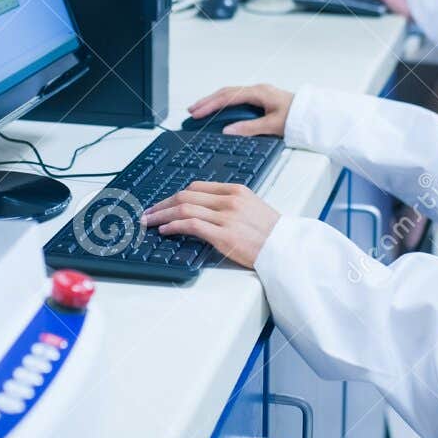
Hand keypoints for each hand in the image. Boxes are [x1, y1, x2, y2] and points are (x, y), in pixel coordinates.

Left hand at [142, 182, 280, 268]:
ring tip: (150, 222)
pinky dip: (173, 226)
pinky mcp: (224, 235)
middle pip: (186, 196)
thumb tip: (205, 211)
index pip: (197, 187)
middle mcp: (229, 200)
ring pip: (184, 208)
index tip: (164, 203)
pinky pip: (191, 225)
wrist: (287, 249)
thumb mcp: (252, 209)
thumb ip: (230, 205)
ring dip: (162, 215)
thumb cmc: (272, 234)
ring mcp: (226, 217)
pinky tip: (165, 230)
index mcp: (237, 191)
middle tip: (149, 213)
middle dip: (162, 204)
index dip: (175, 195)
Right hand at [187, 83, 293, 136]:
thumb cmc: (298, 117)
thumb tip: (228, 131)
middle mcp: (257, 91)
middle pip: (225, 93)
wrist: (314, 115)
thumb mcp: (273, 125)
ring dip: (214, 102)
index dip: (210, 105)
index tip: (196, 113)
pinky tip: (218, 112)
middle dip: (207, 102)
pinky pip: (237, 100)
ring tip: (200, 111)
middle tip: (191, 111)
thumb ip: (250, 128)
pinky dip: (224, 105)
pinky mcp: (261, 100)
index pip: (227, 96)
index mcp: (258, 92)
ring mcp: (259, 94)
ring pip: (230, 95)